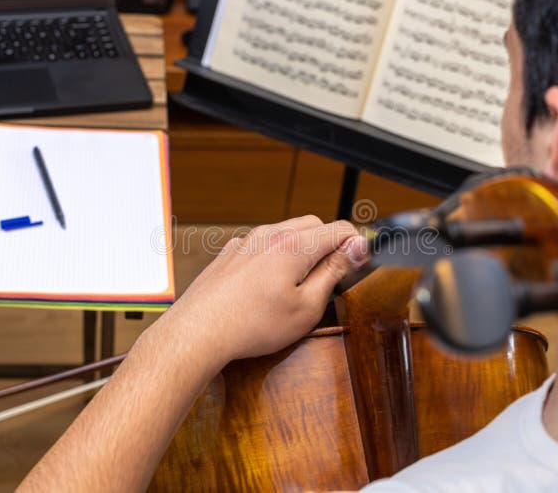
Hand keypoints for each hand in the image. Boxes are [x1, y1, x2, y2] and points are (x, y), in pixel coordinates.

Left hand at [166, 216, 369, 362]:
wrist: (198, 332)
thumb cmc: (251, 325)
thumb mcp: (307, 306)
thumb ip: (334, 272)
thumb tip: (356, 248)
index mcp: (294, 245)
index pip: (339, 228)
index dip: (356, 245)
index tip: (359, 264)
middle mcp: (269, 234)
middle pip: (314, 225)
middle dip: (330, 244)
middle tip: (333, 276)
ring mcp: (247, 241)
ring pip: (287, 232)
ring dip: (303, 249)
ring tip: (301, 284)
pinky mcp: (231, 252)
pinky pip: (264, 243)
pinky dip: (277, 255)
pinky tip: (271, 285)